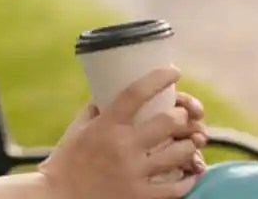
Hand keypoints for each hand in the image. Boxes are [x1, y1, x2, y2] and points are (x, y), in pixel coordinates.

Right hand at [38, 67, 201, 198]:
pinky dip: (188, 178)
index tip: (173, 72)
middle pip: (167, 122)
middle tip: (183, 117)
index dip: (159, 78)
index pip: (136, 93)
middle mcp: (122, 147)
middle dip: (182, 116)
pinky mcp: (140, 197)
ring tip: (191, 142)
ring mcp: (133, 174)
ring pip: (178, 153)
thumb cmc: (66, 162)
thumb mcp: (77, 129)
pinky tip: (190, 172)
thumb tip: (110, 91)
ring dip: (189, 145)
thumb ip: (96, 110)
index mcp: (106, 126)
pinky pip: (176, 187)